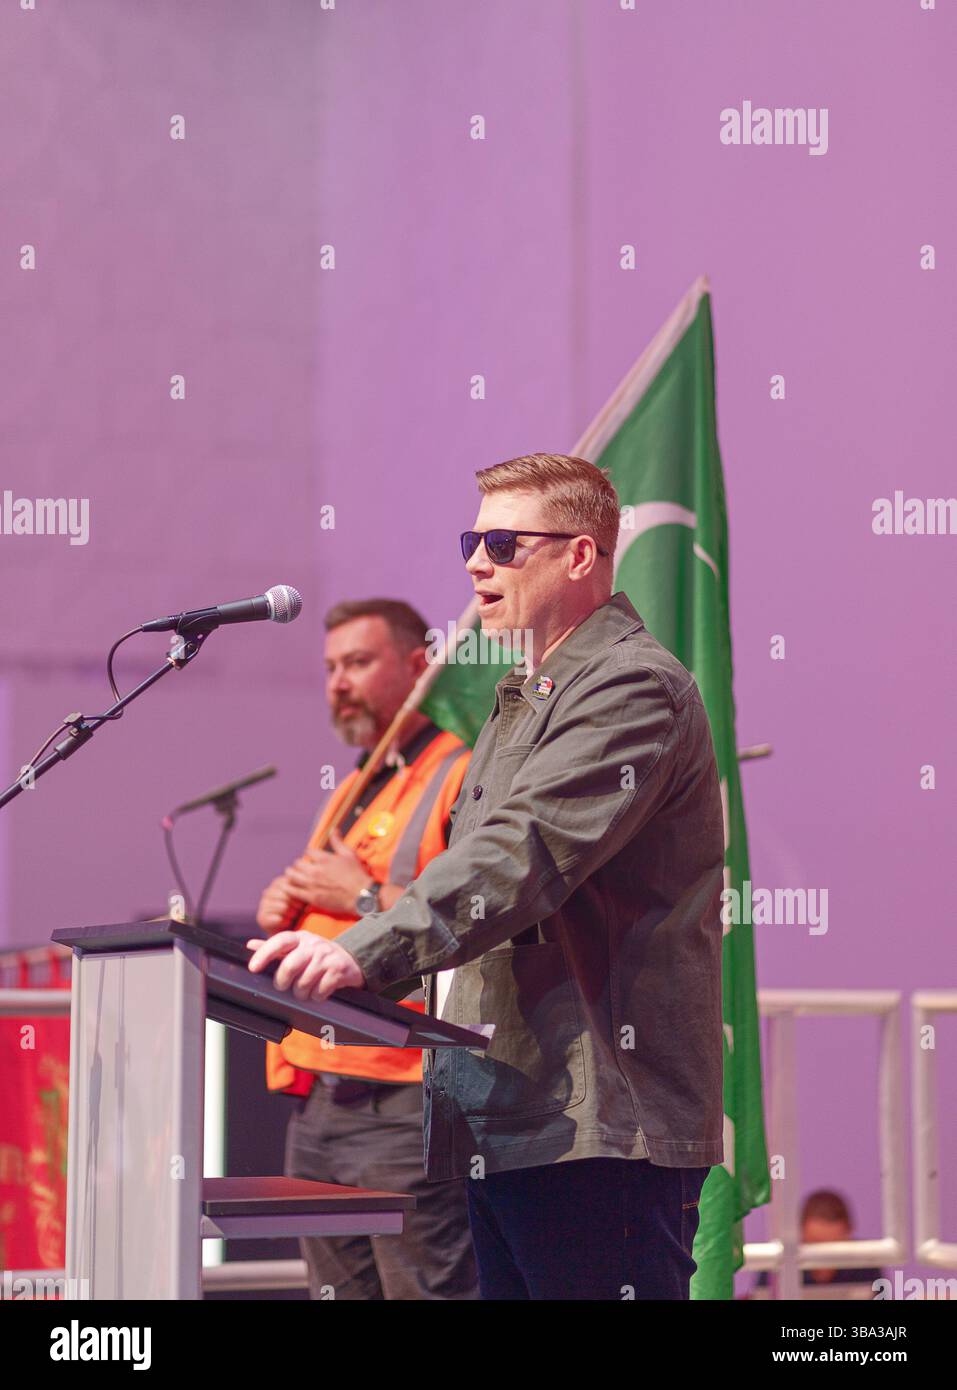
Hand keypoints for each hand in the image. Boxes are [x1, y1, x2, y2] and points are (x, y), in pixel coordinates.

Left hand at [246, 930, 364, 1000]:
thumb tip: (250, 945)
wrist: (350, 960)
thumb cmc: (317, 955)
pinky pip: (319, 991)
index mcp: (300, 938)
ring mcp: (327, 957)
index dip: (264, 953)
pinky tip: (319, 991)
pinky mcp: (338, 970)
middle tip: (284, 986)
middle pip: (290, 966)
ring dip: (301, 993)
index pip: (280, 941)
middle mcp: (314, 944)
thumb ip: (275, 947)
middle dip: (283, 982)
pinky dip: (316, 996)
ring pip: (304, 983)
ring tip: (304, 990)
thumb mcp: (298, 947)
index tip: (253, 968)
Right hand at [256, 875, 300, 931]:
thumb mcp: (303, 897)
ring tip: (294, 916)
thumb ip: (303, 887)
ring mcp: (263, 904)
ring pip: (283, 907)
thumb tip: (310, 877)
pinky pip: (278, 918)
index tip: (304, 902)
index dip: (300, 895)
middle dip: (297, 905)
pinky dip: (286, 922)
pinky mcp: (261, 917)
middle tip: (299, 911)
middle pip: (288, 896)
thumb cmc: (300, 912)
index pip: (291, 885)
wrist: (289, 933)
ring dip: (292, 914)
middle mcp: (268, 892)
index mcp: (278, 883)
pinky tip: (287, 922)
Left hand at [282, 828, 371, 915]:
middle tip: (298, 867)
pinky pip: (294, 891)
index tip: (309, 857)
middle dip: (298, 864)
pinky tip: (288, 886)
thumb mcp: (349, 854)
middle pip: (297, 864)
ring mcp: (312, 884)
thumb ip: (338, 842)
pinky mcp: (312, 897)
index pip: (308, 852)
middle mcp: (316, 870)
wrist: (360, 895)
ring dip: (290, 874)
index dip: (308, 854)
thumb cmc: (356, 874)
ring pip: (292, 876)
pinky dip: (289, 888)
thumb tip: (333, 830)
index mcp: (324, 859)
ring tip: (290, 874)